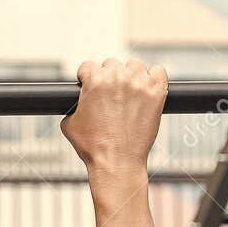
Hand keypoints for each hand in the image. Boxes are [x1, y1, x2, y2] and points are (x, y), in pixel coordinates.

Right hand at [60, 58, 167, 172]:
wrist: (117, 162)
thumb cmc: (93, 146)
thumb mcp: (69, 123)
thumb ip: (71, 104)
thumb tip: (76, 99)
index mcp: (95, 81)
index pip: (88, 66)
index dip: (86, 78)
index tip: (89, 86)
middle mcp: (118, 78)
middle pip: (111, 64)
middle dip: (108, 77)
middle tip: (109, 95)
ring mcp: (140, 84)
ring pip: (134, 65)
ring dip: (129, 75)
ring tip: (127, 92)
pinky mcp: (157, 93)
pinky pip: (158, 71)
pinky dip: (153, 77)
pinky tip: (145, 89)